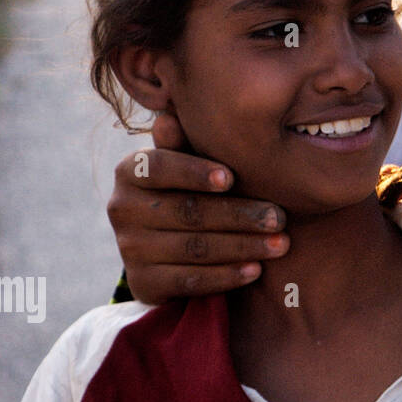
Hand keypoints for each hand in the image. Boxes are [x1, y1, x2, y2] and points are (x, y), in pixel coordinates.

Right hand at [107, 111, 288, 302]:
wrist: (168, 247)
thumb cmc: (190, 188)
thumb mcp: (189, 162)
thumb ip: (186, 143)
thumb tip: (169, 118)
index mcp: (131, 171)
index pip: (160, 167)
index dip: (194, 172)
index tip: (230, 178)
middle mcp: (122, 209)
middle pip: (188, 211)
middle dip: (240, 215)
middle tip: (279, 217)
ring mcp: (129, 249)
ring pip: (194, 247)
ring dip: (242, 246)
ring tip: (280, 243)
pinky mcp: (143, 283)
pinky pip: (189, 281)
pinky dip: (225, 276)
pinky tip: (255, 270)